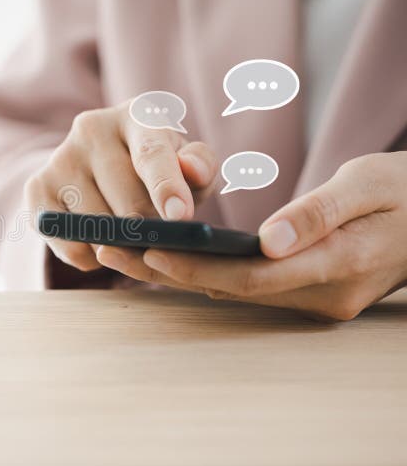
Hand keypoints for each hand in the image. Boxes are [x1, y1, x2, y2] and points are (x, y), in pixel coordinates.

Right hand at [24, 101, 218, 270]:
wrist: (102, 168)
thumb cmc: (157, 169)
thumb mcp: (187, 164)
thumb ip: (201, 167)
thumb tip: (192, 170)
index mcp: (136, 115)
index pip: (151, 153)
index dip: (166, 187)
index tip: (179, 217)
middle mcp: (92, 128)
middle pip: (126, 200)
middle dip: (149, 232)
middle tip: (161, 241)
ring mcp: (60, 157)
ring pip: (96, 226)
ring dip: (120, 247)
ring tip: (131, 239)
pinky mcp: (36, 187)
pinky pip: (68, 240)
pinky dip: (89, 257)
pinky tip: (101, 244)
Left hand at [98, 152, 406, 320]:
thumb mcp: (368, 183)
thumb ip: (319, 212)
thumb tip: (268, 239)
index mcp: (340, 266)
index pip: (252, 275)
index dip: (197, 265)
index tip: (149, 248)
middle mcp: (322, 295)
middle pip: (232, 288)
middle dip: (170, 271)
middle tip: (113, 251)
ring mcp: (316, 299)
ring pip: (235, 290)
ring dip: (181, 273)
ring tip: (126, 252)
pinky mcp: (308, 292)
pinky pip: (248, 286)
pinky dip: (207, 272)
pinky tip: (171, 257)